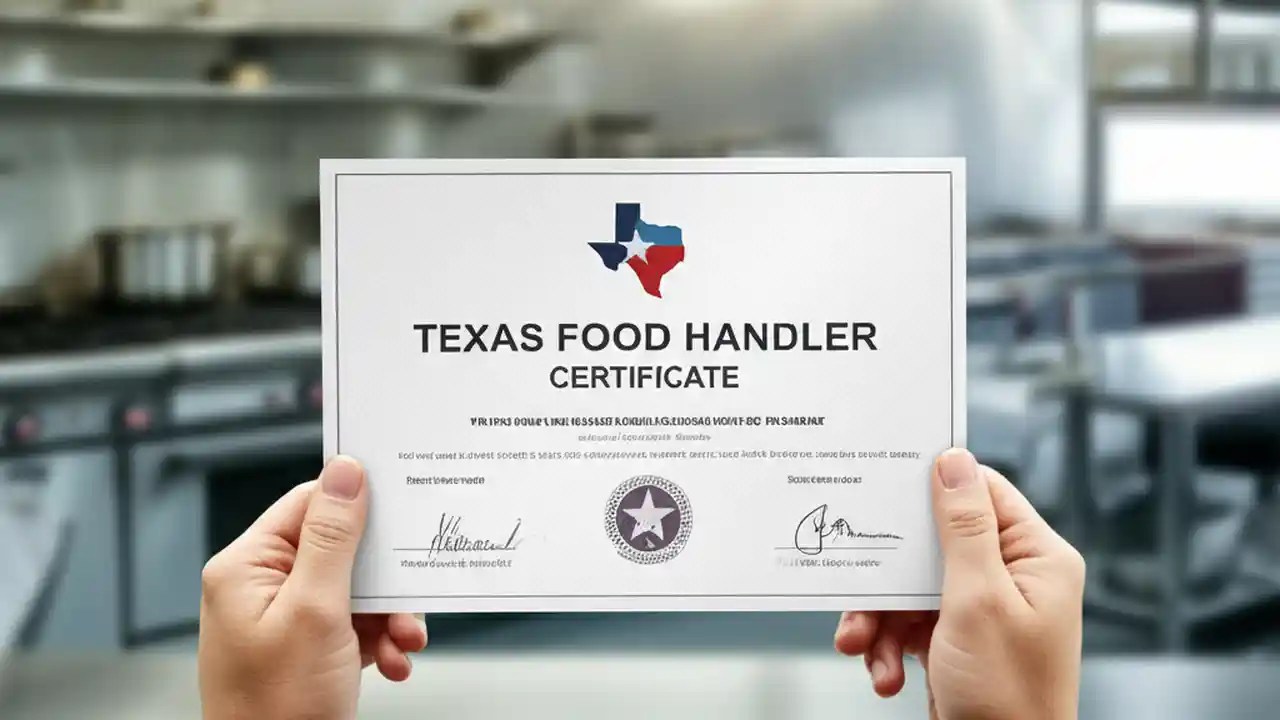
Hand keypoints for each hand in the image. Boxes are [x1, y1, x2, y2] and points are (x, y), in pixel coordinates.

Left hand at [199, 456, 426, 719]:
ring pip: (355, 591)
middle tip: (406, 600)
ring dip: (388, 616)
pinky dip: (380, 642)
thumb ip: (333, 537)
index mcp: (246, 568)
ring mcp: (284, 621)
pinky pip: (354, 626)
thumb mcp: (316, 611)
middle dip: (382, 580)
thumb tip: (346, 470)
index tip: (400, 508)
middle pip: (340, 550)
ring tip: (403, 642)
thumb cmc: (277, 709)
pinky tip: (391, 663)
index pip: (308, 504)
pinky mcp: (306, 649)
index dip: (357, 505)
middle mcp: (261, 588)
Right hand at [834, 449, 1083, 719]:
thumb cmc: (1007, 697)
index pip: (983, 493)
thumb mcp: (977, 601)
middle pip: (934, 544)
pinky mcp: (959, 641)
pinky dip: (888, 646)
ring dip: (881, 620)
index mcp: (1037, 558)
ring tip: (862, 647)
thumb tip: (952, 461)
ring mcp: (985, 612)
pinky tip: (884, 674)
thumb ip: (963, 528)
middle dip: (890, 577)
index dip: (934, 489)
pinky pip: (910, 623)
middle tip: (861, 594)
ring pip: (914, 587)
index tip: (888, 489)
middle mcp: (1015, 578)